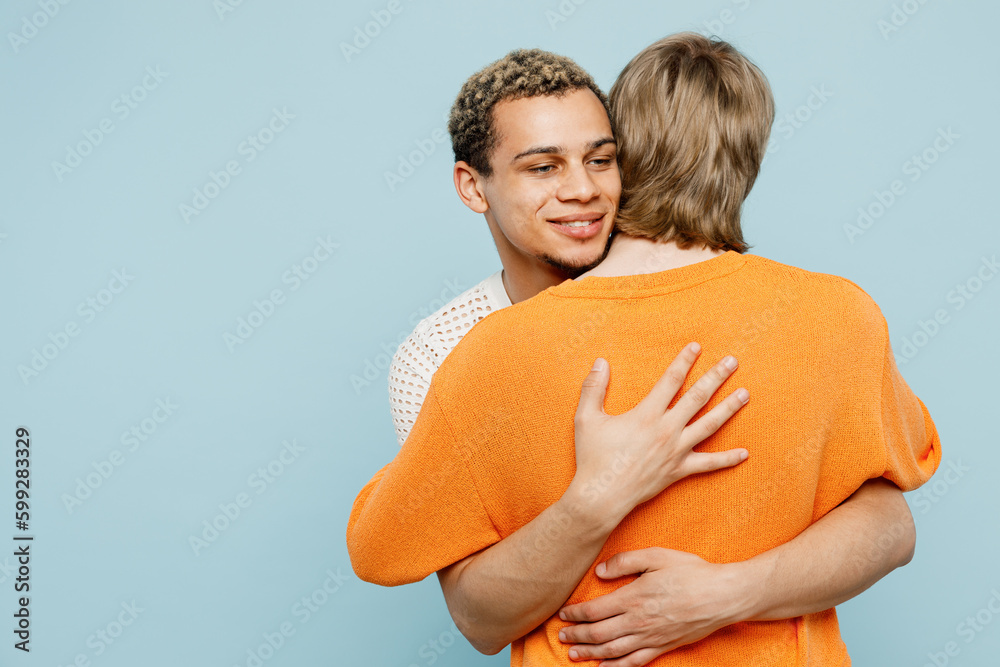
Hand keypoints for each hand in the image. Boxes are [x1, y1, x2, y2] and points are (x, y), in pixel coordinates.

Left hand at [557, 548, 749, 665]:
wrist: (723, 596)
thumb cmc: (691, 572)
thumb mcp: (657, 555)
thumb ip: (626, 561)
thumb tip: (600, 571)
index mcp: (633, 597)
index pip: (594, 610)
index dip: (575, 615)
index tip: (562, 614)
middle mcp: (638, 621)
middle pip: (598, 634)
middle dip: (577, 636)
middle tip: (561, 636)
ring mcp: (651, 637)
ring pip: (613, 651)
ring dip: (590, 653)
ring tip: (573, 655)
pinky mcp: (664, 647)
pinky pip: (635, 662)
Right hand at [569, 342, 749, 518]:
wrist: (601, 497)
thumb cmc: (592, 457)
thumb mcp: (586, 418)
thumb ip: (593, 388)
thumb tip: (600, 362)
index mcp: (646, 414)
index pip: (671, 380)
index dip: (684, 361)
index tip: (696, 347)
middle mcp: (667, 430)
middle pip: (698, 397)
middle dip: (717, 377)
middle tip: (733, 361)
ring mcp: (676, 451)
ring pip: (710, 425)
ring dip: (729, 408)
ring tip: (745, 394)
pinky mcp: (679, 471)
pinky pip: (708, 464)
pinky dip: (727, 459)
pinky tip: (744, 453)